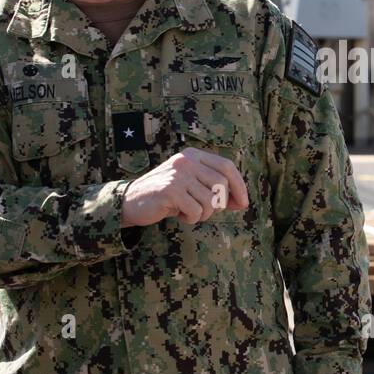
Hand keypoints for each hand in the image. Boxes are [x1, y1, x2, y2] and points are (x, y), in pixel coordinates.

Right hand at [120, 147, 247, 226]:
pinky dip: (191, 218)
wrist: (131, 202)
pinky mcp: (171, 190)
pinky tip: (178, 214)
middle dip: (218, 204)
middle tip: (202, 210)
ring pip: (210, 200)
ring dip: (202, 214)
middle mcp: (187, 161)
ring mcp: (178, 174)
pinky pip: (196, 211)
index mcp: (193, 155)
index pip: (227, 167)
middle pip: (221, 185)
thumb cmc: (166, 196)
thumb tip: (242, 202)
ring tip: (187, 211)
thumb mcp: (191, 186)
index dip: (239, 186)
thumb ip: (214, 189)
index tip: (243, 204)